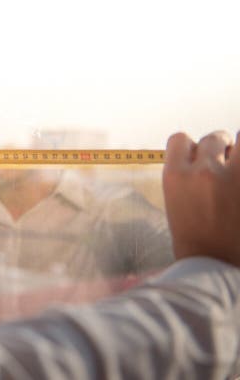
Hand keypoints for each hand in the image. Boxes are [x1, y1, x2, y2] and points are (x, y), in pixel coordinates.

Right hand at [163, 130, 239, 266]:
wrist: (217, 270)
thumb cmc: (196, 243)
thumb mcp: (176, 204)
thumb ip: (187, 178)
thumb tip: (203, 158)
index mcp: (175, 176)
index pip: (180, 139)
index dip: (191, 149)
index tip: (199, 160)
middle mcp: (202, 171)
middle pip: (213, 138)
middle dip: (221, 149)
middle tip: (227, 168)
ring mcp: (231, 176)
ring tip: (239, 170)